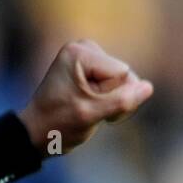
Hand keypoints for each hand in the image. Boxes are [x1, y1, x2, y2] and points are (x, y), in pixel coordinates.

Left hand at [19, 39, 152, 156]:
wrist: (34, 134)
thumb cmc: (56, 126)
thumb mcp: (90, 116)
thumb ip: (121, 101)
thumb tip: (148, 88)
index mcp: (80, 54)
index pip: (122, 74)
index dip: (111, 97)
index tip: (86, 109)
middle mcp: (84, 48)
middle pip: (124, 75)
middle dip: (113, 98)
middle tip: (86, 112)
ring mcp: (88, 56)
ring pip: (123, 80)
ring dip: (111, 100)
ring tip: (86, 110)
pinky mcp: (92, 66)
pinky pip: (117, 82)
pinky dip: (107, 98)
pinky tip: (89, 105)